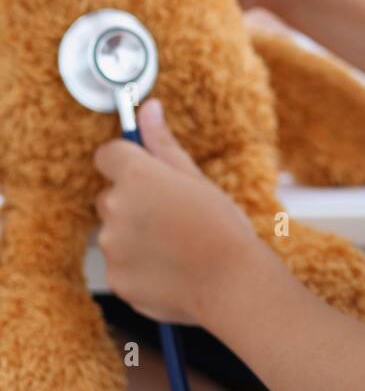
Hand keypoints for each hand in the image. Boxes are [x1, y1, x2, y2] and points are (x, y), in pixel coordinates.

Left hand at [92, 99, 261, 325]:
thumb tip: (148, 108)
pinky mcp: (115, 279)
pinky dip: (137, 265)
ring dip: (135, 234)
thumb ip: (161, 142)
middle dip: (133, 201)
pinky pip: (120, 263)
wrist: (231, 282)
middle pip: (110, 195)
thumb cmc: (220, 225)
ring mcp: (112, 246)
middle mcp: (116, 207)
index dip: (125, 161)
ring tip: (175, 243)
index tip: (145, 170)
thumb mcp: (194, 176)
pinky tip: (169, 267)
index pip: (107, 154)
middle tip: (172, 213)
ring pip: (115, 231)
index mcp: (136, 175)